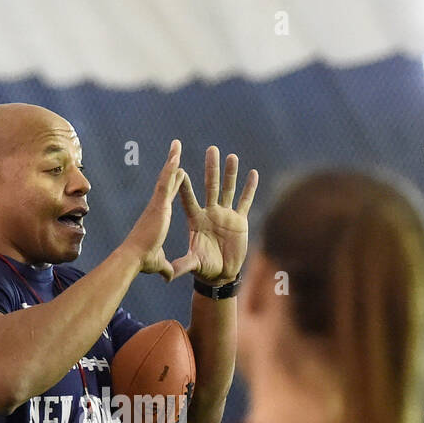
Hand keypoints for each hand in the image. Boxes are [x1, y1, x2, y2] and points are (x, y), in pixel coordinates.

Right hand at [122, 140, 185, 281]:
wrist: (134, 258)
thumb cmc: (143, 261)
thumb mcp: (159, 263)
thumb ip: (166, 268)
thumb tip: (169, 278)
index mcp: (159, 216)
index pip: (168, 195)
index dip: (174, 183)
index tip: (178, 172)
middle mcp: (157, 206)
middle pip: (167, 181)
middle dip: (172, 165)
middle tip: (177, 150)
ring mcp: (157, 204)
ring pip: (166, 177)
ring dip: (172, 160)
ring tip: (177, 145)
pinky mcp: (158, 204)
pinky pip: (166, 182)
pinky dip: (170, 168)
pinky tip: (177, 155)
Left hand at [171, 147, 258, 284]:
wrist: (222, 273)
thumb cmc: (205, 269)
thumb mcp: (194, 264)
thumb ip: (184, 265)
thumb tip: (170, 273)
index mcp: (196, 220)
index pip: (188, 199)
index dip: (185, 186)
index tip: (179, 169)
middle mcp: (210, 213)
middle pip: (211, 186)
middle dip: (212, 169)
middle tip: (212, 149)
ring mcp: (225, 215)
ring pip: (229, 189)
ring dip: (231, 173)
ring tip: (232, 156)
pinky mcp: (239, 220)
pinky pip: (245, 201)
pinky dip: (249, 188)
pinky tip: (253, 174)